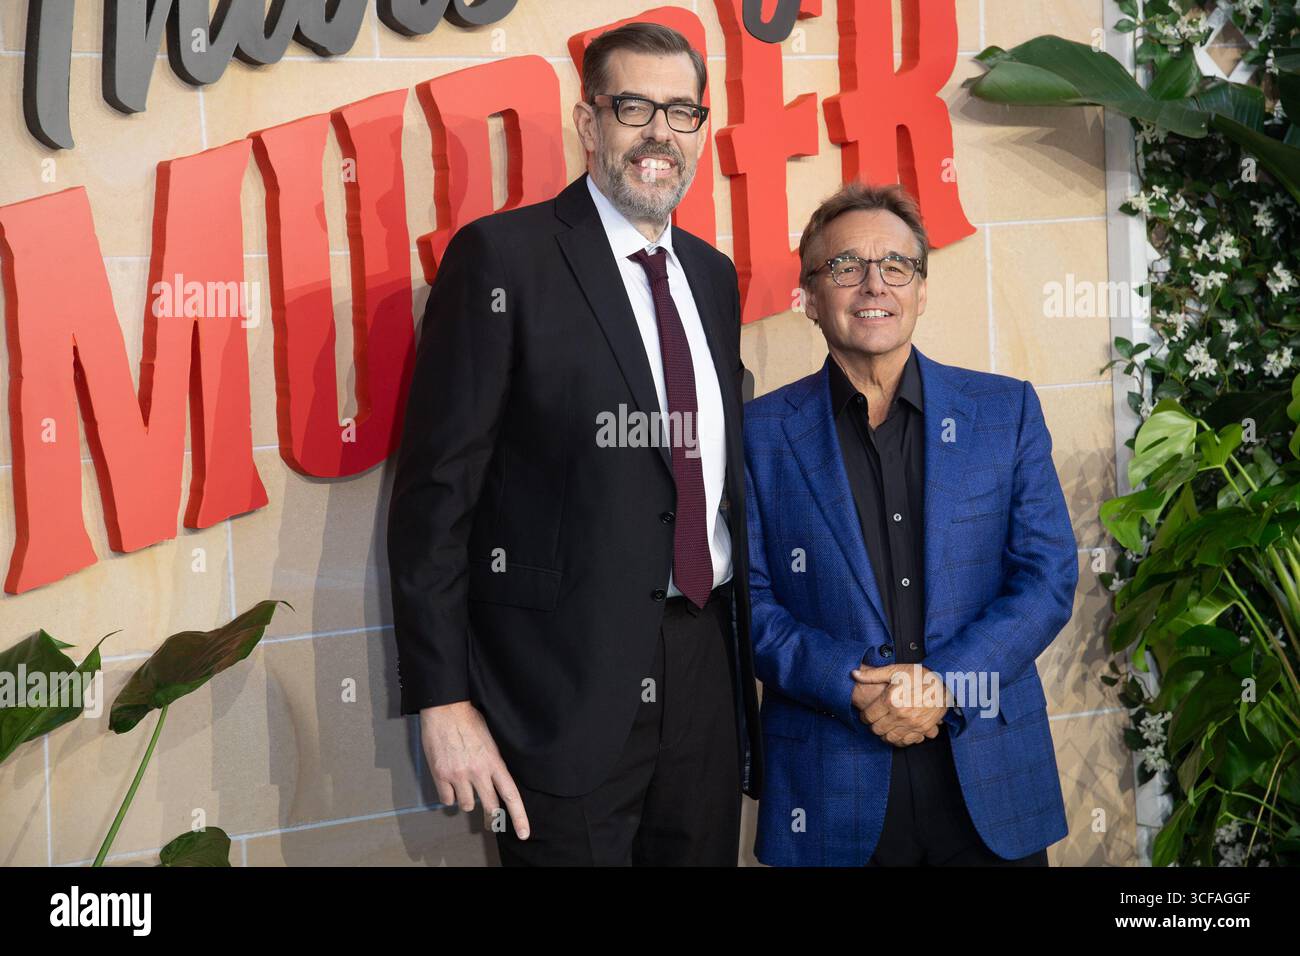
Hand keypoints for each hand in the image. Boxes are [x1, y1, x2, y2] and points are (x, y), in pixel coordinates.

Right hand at [419, 701, 529, 838]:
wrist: (445, 709)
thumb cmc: (469, 720)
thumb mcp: (490, 741)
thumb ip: (494, 762)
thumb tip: (496, 780)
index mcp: (495, 762)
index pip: (511, 795)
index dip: (519, 817)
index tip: (524, 833)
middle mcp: (478, 771)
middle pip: (490, 806)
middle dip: (490, 813)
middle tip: (489, 816)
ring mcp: (459, 775)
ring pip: (467, 805)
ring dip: (466, 799)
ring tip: (463, 782)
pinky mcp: (441, 775)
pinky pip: (448, 800)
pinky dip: (449, 795)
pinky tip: (450, 782)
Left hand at [852, 664, 945, 746]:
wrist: (945, 682)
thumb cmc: (920, 675)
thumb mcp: (895, 670)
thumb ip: (873, 675)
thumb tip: (853, 674)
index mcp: (891, 700)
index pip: (868, 717)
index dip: (864, 715)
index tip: (866, 713)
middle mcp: (900, 714)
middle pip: (877, 729)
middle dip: (873, 725)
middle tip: (875, 719)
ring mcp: (912, 723)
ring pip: (889, 738)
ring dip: (885, 734)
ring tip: (885, 726)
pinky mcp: (922, 729)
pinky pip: (906, 742)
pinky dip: (899, 739)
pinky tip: (898, 732)